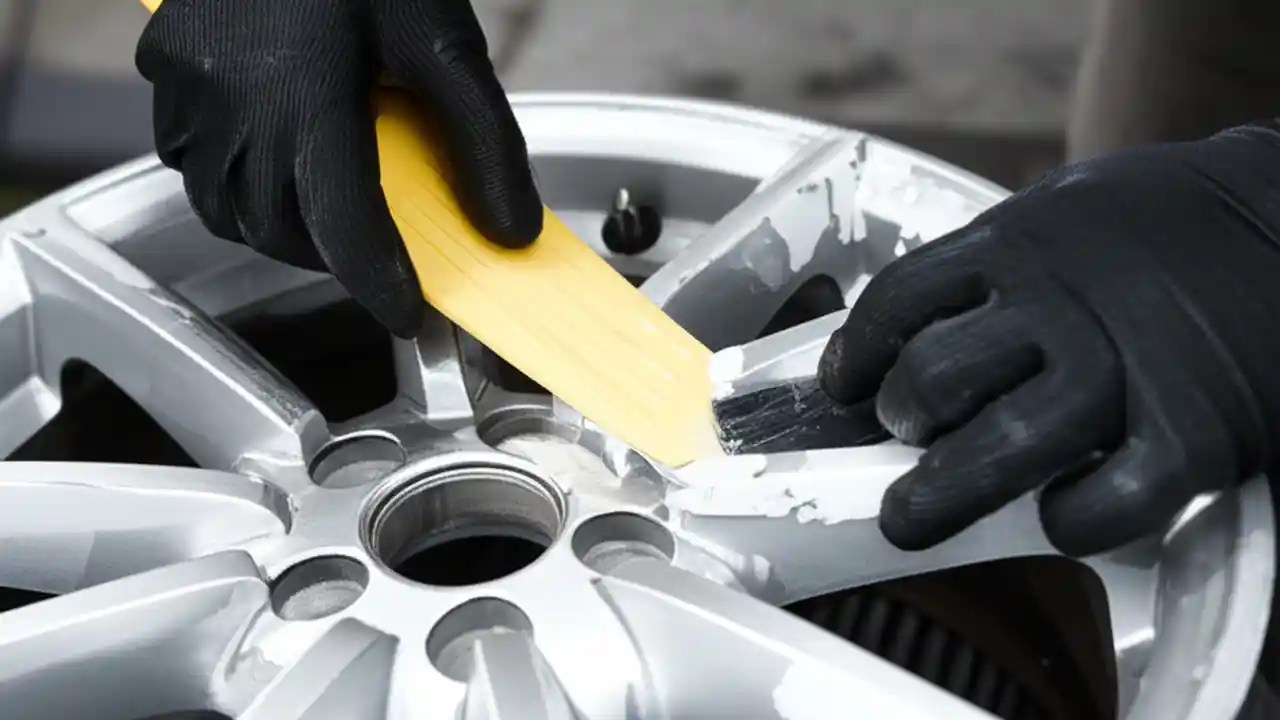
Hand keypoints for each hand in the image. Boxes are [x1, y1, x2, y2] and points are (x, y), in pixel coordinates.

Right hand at [135, 0, 541, 336]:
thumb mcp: (446, 45)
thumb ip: (485, 145)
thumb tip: (509, 231)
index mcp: (310, 94)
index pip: (342, 226)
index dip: (379, 284)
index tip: (408, 314)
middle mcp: (237, 97)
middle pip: (276, 228)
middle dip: (327, 257)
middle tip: (375, 253)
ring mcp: (189, 83)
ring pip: (218, 204)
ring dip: (273, 227)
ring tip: (322, 212)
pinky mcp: (164, 62)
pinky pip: (182, 155)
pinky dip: (224, 180)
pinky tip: (266, 160)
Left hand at [819, 124, 1279, 555]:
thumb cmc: (1159, 228)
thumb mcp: (1062, 213)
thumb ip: (992, 267)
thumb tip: (904, 332)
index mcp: (1020, 241)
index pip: (900, 299)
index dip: (857, 354)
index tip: (846, 386)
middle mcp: (1062, 301)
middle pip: (937, 377)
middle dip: (900, 421)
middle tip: (900, 442)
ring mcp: (1128, 366)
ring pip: (1004, 444)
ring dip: (946, 488)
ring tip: (918, 507)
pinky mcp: (1196, 429)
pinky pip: (1106, 501)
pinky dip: (1069, 522)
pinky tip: (1057, 517)